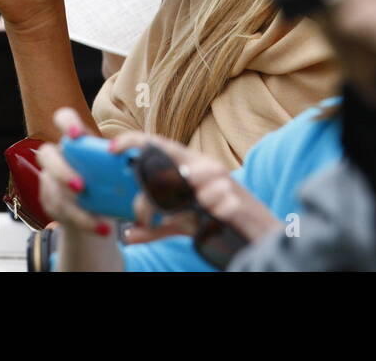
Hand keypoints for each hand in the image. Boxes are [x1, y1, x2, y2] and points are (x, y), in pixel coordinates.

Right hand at [34, 108, 115, 237]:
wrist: (98, 211)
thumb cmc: (109, 180)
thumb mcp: (116, 169)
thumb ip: (121, 163)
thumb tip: (139, 161)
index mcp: (76, 141)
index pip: (63, 118)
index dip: (67, 123)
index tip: (78, 136)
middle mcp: (58, 156)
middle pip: (46, 154)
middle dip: (62, 171)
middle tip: (81, 187)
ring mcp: (50, 180)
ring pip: (53, 190)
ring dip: (75, 207)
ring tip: (100, 221)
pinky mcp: (50, 202)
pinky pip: (61, 212)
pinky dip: (84, 221)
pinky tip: (102, 228)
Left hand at [108, 131, 280, 244]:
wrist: (264, 235)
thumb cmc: (221, 223)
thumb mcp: (185, 224)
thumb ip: (158, 226)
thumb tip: (128, 233)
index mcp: (193, 166)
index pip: (160, 145)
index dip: (135, 140)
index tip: (112, 148)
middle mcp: (207, 168)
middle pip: (168, 161)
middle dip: (147, 187)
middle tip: (138, 211)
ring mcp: (223, 184)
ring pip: (187, 182)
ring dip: (171, 207)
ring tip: (165, 222)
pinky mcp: (237, 202)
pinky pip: (211, 207)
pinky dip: (203, 219)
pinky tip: (207, 222)